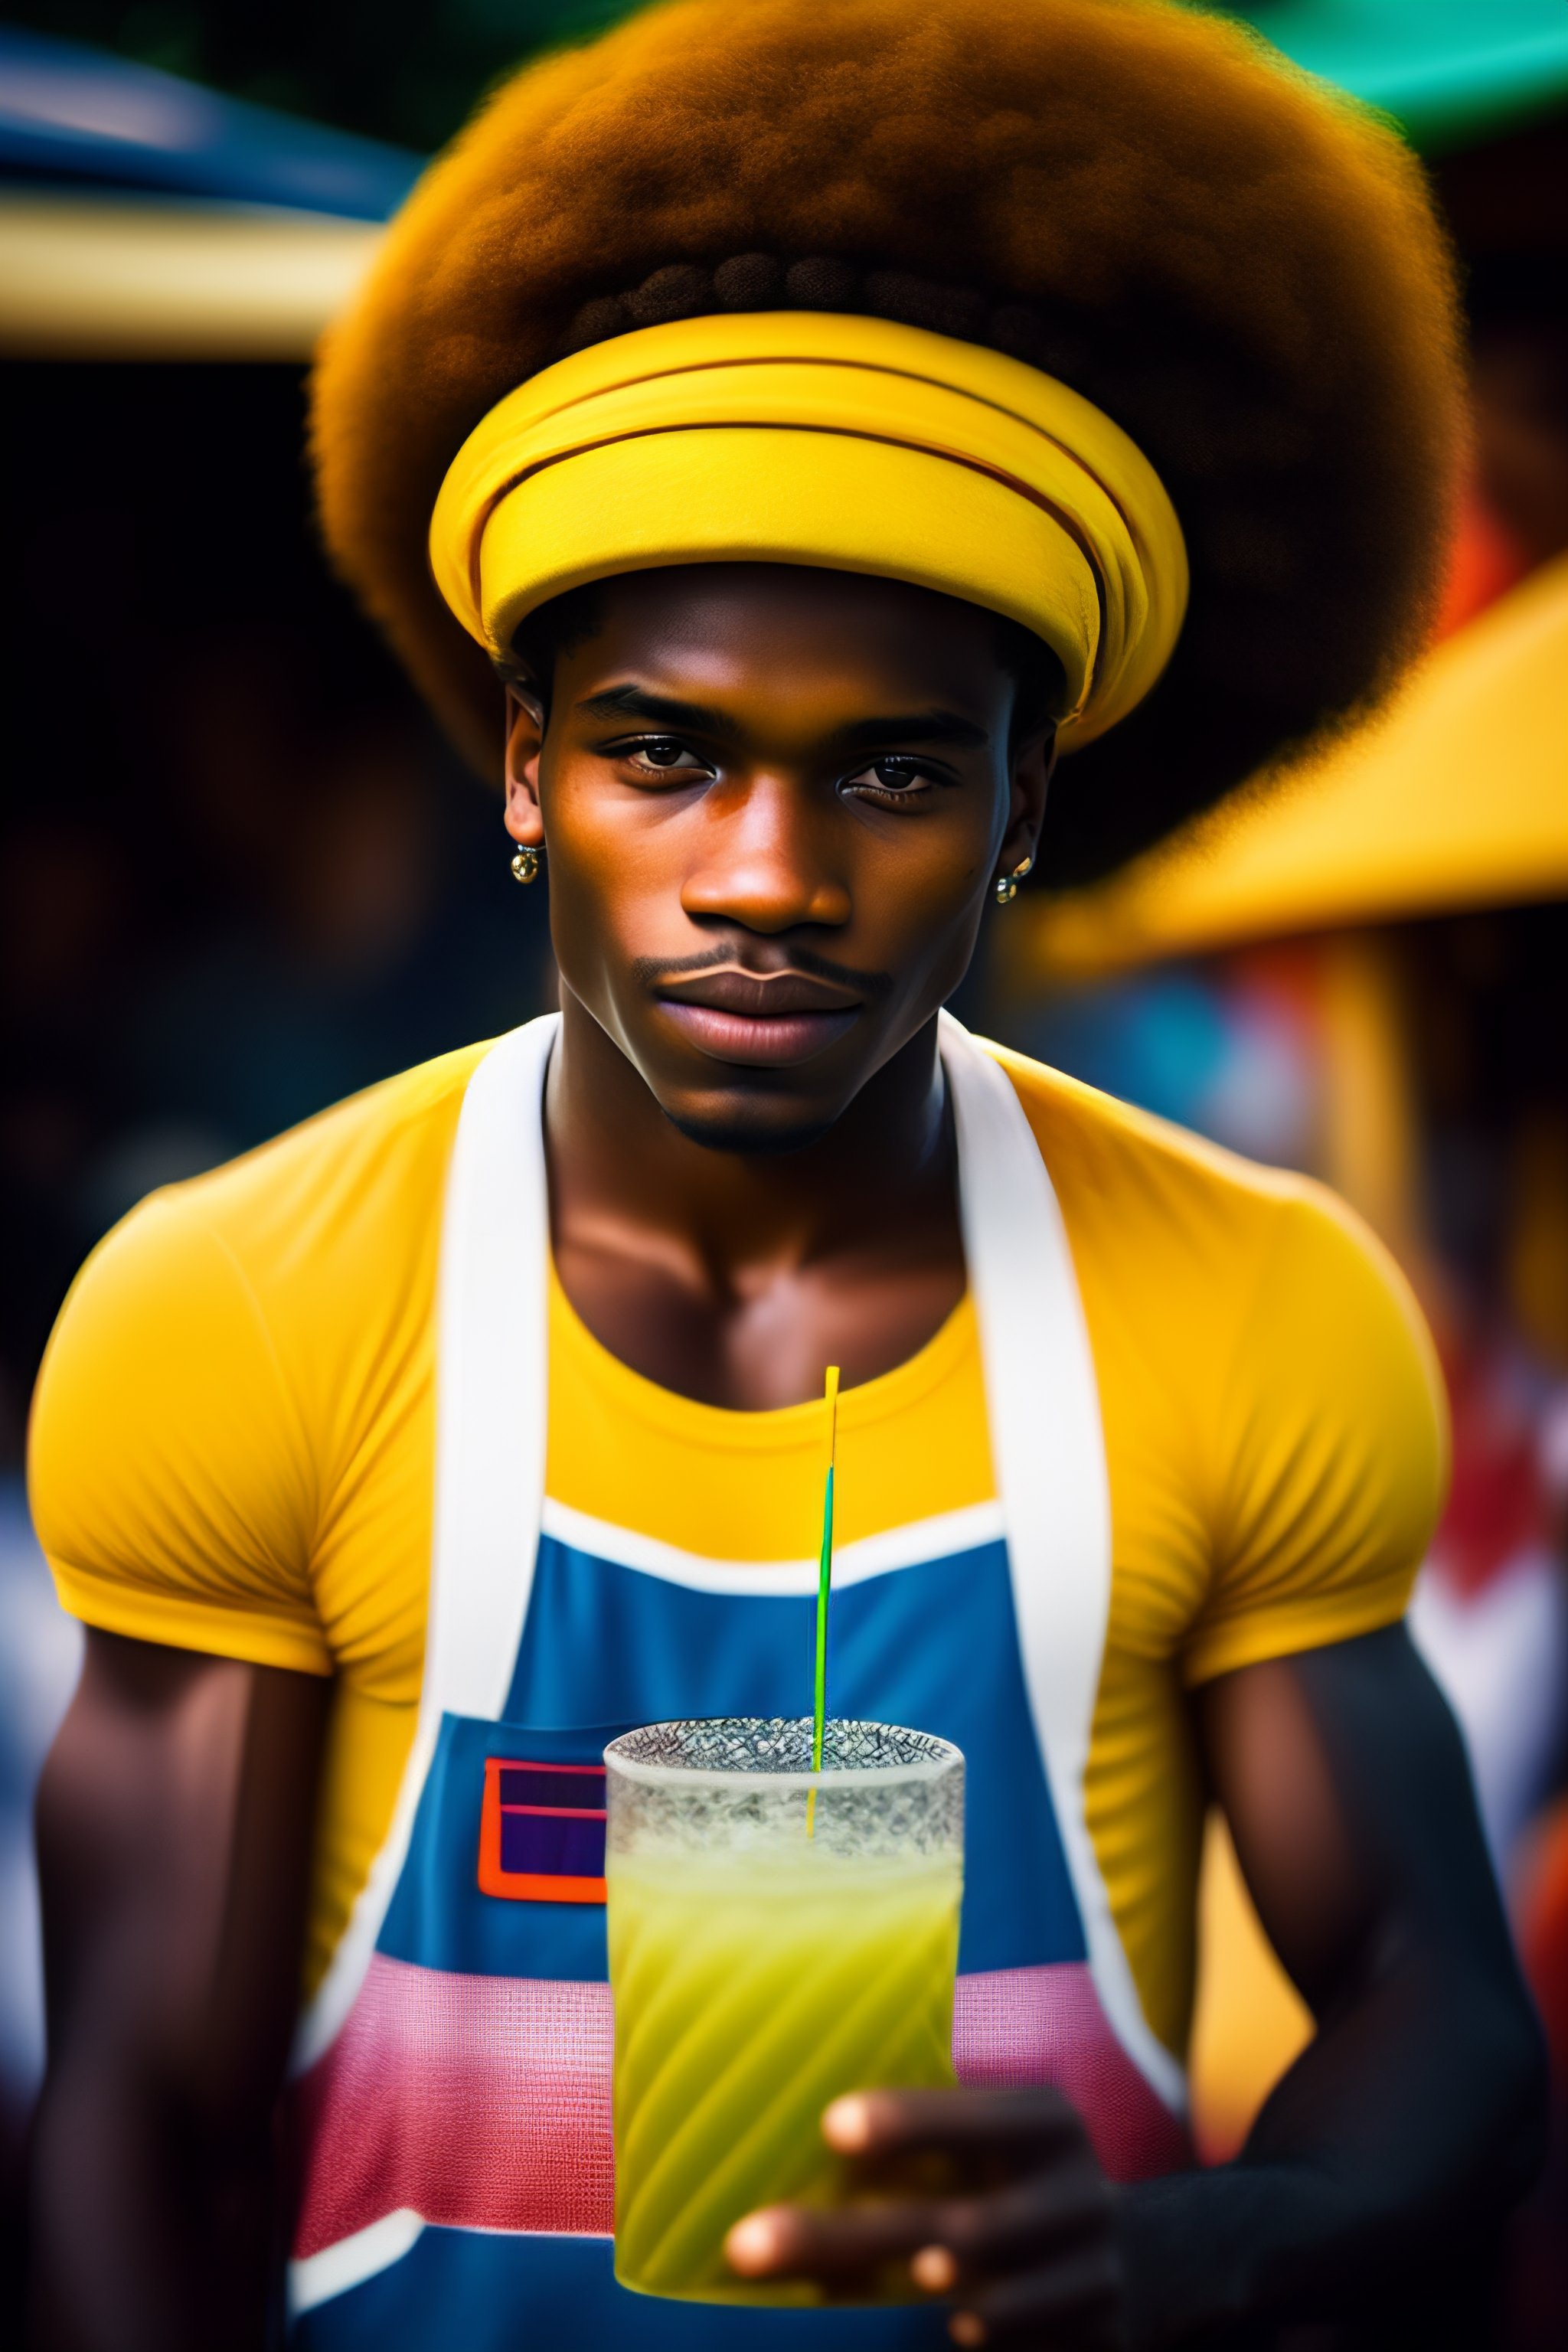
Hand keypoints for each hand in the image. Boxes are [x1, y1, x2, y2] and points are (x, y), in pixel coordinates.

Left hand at [724, 2086, 1125, 2346]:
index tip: (830, 2126)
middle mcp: (1075, 2192)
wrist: (1148, 2258)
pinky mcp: (1105, 2334)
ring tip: (894, 2282)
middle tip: (748, 2245)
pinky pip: (1040, 2341)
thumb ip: (936, 2136)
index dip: (906, 2120)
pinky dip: (997, 2336)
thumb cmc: (1026, 2184)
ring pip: (1002, 2289)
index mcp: (1044, 2124)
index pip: (971, 2117)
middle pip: (958, 2223)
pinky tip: (956, 2333)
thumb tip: (801, 2128)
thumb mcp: (1006, 2142)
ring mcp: (1095, 2270)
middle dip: (848, 2239)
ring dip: (939, 2290)